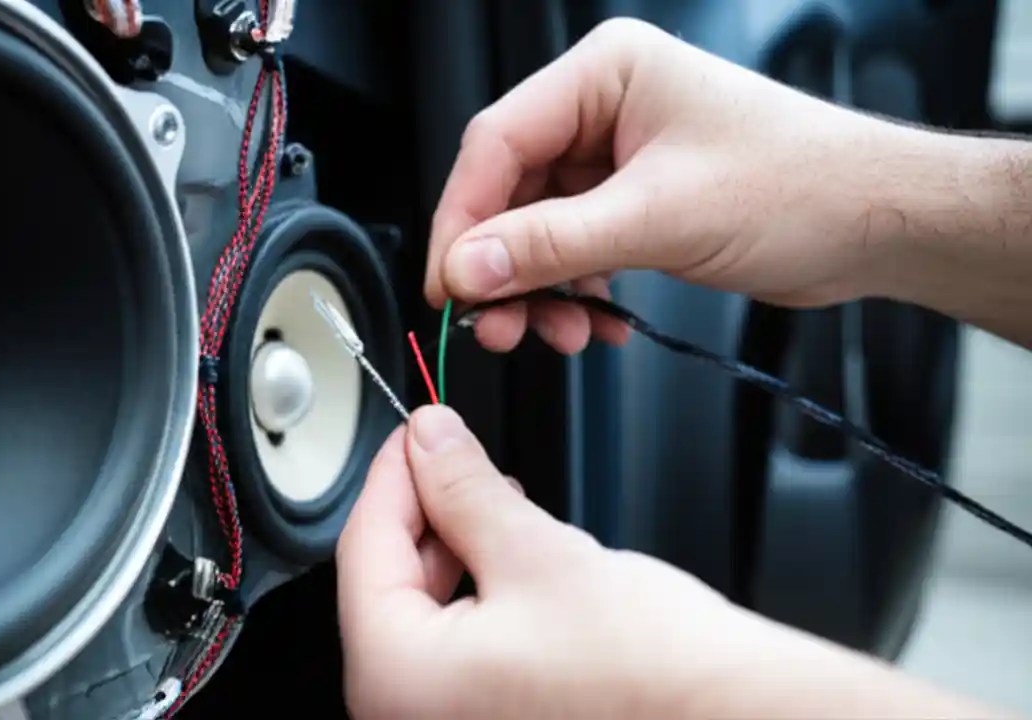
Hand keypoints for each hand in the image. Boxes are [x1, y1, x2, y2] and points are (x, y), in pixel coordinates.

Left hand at [336, 405, 748, 718]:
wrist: (733, 719)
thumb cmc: (650, 674)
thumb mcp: (535, 552)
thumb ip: (463, 488)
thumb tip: (429, 440)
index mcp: (396, 680)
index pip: (363, 549)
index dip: (391, 474)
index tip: (417, 432)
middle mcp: (405, 717)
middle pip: (387, 584)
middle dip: (424, 512)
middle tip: (454, 458)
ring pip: (422, 615)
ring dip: (453, 551)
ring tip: (497, 507)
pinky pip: (456, 651)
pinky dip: (475, 598)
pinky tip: (511, 564)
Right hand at [425, 18, 913, 353]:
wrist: (876, 224)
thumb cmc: (801, 185)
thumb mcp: (659, 217)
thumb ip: (553, 244)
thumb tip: (469, 267)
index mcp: (605, 74)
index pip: (497, 143)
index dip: (463, 219)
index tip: (449, 285)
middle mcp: (604, 109)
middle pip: (511, 192)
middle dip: (503, 267)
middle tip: (496, 323)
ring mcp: (618, 158)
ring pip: (538, 230)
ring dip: (539, 291)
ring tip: (556, 334)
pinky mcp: (635, 202)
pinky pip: (574, 251)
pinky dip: (576, 294)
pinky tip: (596, 324)